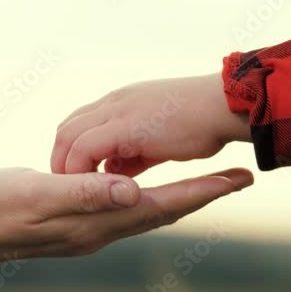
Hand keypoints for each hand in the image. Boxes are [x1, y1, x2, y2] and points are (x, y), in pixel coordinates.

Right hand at [0, 167, 252, 291]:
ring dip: (180, 198)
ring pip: (147, 213)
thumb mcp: (37, 195)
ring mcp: (86, 230)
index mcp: (97, 222)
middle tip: (241, 177)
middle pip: (164, 212)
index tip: (243, 178)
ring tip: (207, 183)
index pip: (163, 205)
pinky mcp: (71, 223)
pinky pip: (123, 210)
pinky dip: (147, 198)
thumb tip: (135, 191)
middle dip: (203, 194)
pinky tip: (146, 187)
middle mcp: (99, 231)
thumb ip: (85, 192)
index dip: (204, 191)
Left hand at [51, 73, 250, 176]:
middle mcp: (115, 101)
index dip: (73, 150)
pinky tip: (91, 188)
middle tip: (71, 186)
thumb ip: (136, 152)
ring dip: (68, 165)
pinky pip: (85, 148)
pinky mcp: (124, 126)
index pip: (80, 122)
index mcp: (123, 101)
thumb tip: (119, 169)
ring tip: (77, 190)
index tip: (79, 175)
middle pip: (67, 128)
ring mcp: (117, 111)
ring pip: (69, 136)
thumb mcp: (160, 137)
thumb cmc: (204, 121)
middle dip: (63, 159)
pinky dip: (81, 169)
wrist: (226, 106)